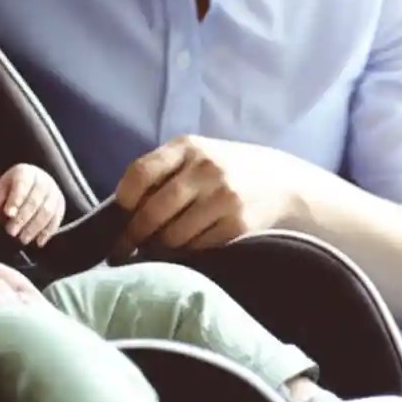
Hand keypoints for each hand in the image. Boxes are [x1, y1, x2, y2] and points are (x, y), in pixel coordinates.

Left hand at [0, 163, 64, 246]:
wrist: (28, 190)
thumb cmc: (11, 192)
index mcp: (25, 172)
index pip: (22, 184)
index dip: (16, 199)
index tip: (8, 213)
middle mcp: (42, 179)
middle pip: (35, 199)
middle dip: (23, 217)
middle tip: (11, 232)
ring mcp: (54, 192)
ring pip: (47, 211)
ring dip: (34, 227)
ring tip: (22, 239)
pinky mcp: (61, 205)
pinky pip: (56, 219)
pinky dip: (47, 232)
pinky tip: (38, 242)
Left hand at [112, 135, 318, 259]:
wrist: (281, 182)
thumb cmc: (222, 170)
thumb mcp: (194, 156)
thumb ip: (161, 173)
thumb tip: (119, 211)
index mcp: (187, 147)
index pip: (140, 172)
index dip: (124, 200)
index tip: (120, 215)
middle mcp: (205, 169)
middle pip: (153, 211)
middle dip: (133, 235)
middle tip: (123, 250)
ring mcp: (223, 197)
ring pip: (173, 235)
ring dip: (157, 249)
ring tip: (152, 251)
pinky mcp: (237, 224)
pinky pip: (196, 247)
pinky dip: (183, 254)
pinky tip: (181, 252)